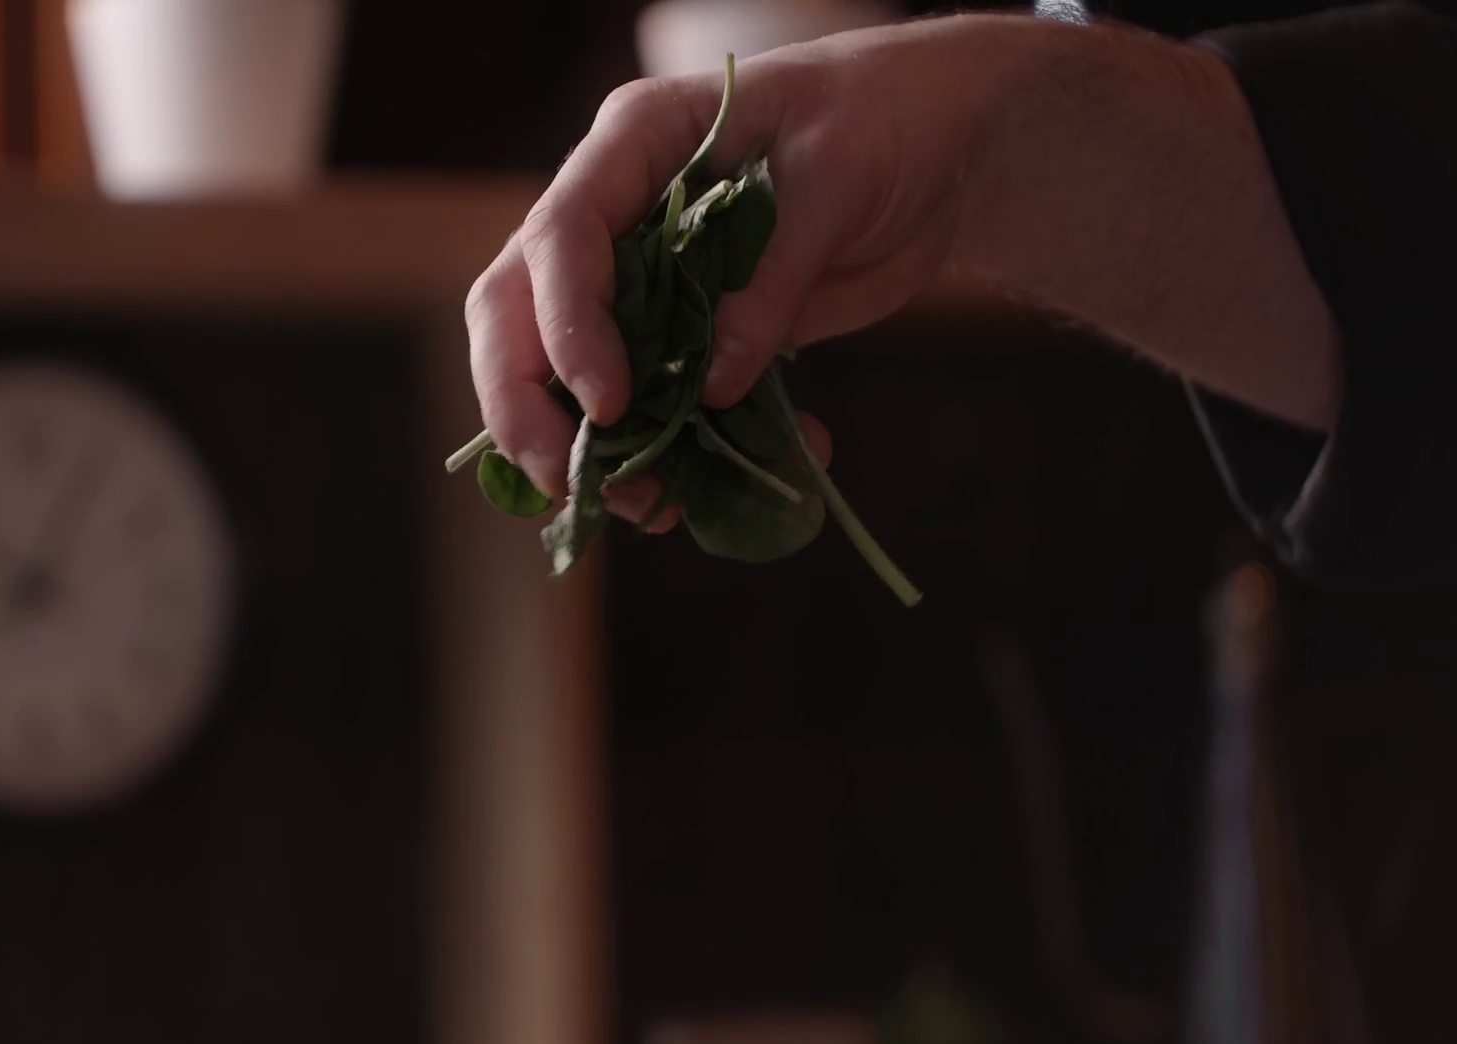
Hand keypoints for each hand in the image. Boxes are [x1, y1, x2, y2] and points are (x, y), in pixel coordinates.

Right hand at [468, 15, 1028, 523]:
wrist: (938, 149)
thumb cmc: (886, 120)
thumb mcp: (837, 178)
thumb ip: (772, 278)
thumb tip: (716, 385)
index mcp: (637, 143)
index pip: (560, 236)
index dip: (567, 328)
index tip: (610, 406)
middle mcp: (617, 209)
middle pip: (518, 313)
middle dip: (527, 407)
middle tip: (569, 484)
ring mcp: (643, 276)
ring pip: (570, 374)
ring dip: (602, 453)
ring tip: (659, 511)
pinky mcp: (685, 332)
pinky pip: (657, 404)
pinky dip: (685, 456)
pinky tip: (732, 488)